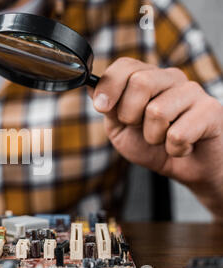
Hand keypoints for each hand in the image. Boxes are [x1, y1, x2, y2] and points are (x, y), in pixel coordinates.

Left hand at [91, 58, 222, 213]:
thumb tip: (91, 86)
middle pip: (140, 81)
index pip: (125, 65)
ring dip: (153, 137)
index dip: (110, 86)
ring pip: (157, 111)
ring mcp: (193, 92)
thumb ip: (108, 108)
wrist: (188, 168)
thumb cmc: (154, 146)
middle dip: (129, 115)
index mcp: (147, 79)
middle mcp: (171, 79)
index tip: (102, 107)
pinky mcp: (211, 111)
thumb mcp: (120, 128)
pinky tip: (181, 147)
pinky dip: (173, 149)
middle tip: (140, 128)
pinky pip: (178, 134)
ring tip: (163, 139)